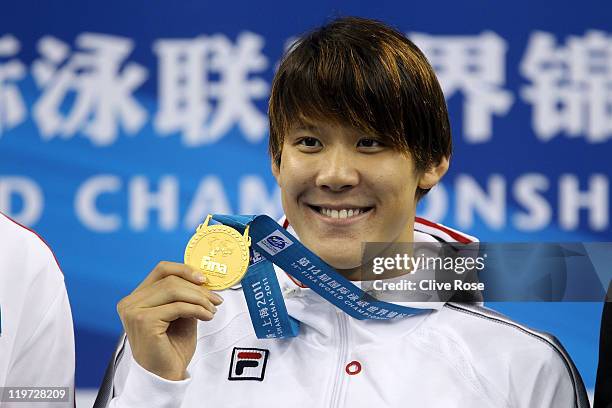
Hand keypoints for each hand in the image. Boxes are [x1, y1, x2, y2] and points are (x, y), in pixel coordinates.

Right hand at [117, 261, 223, 379]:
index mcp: (137, 297)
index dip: (185, 270)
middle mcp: (130, 302)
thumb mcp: (180, 314)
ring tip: (212, 309)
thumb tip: (203, 279)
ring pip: (174, 290)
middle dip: (198, 288)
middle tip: (216, 299)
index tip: (205, 279)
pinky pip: (178, 307)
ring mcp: (134, 311)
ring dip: (199, 298)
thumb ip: (185, 296)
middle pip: (170, 280)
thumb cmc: (171, 347)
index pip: (161, 270)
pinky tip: (207, 316)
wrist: (166, 376)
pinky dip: (197, 309)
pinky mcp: (144, 321)